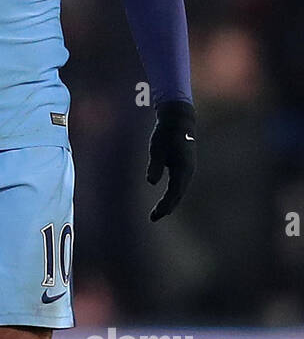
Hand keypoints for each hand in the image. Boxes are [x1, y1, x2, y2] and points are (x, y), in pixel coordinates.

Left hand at [147, 100, 195, 220]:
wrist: (178, 120)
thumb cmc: (166, 133)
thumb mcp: (157, 148)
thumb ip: (155, 165)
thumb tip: (151, 182)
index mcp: (183, 167)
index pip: (174, 192)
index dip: (165, 205)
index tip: (155, 215)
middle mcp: (188, 171)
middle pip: (178, 194)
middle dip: (166, 207)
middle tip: (153, 218)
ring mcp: (188, 169)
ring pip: (180, 190)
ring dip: (170, 202)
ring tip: (158, 213)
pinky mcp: (184, 167)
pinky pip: (179, 185)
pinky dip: (172, 194)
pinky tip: (165, 200)